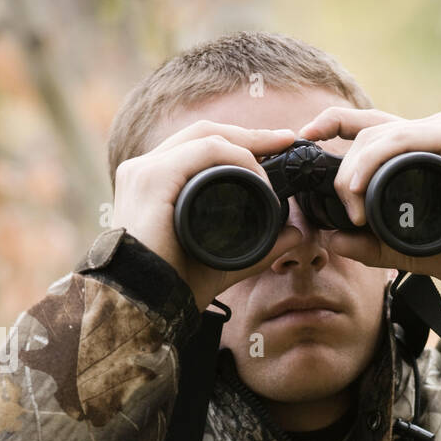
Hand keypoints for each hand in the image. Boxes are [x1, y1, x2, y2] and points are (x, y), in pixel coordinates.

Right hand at [110, 121, 303, 308]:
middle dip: (249, 134)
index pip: (198, 147)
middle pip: (203, 134)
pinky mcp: (152, 178)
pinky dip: (236, 156)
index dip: (239, 142)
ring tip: (277, 157)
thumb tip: (297, 234)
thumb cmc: (175, 286)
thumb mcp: (225, 260)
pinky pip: (203, 150)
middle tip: (286, 139)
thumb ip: (261, 248)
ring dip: (247, 144)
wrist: (144, 306)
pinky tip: (257, 175)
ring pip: (206, 137)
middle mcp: (144, 170)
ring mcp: (144, 171)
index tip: (277, 146)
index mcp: (152, 183)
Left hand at [297, 107, 440, 284]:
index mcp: (417, 148)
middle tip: (345, 212)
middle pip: (365, 132)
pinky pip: (401, 138)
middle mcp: (430, 130)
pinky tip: (361, 189)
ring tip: (353, 208)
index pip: (366, 125)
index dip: (330, 124)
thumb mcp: (402, 248)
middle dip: (342, 171)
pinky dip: (374, 162)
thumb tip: (329, 239)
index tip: (302, 138)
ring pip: (377, 135)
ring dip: (354, 171)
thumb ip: (368, 245)